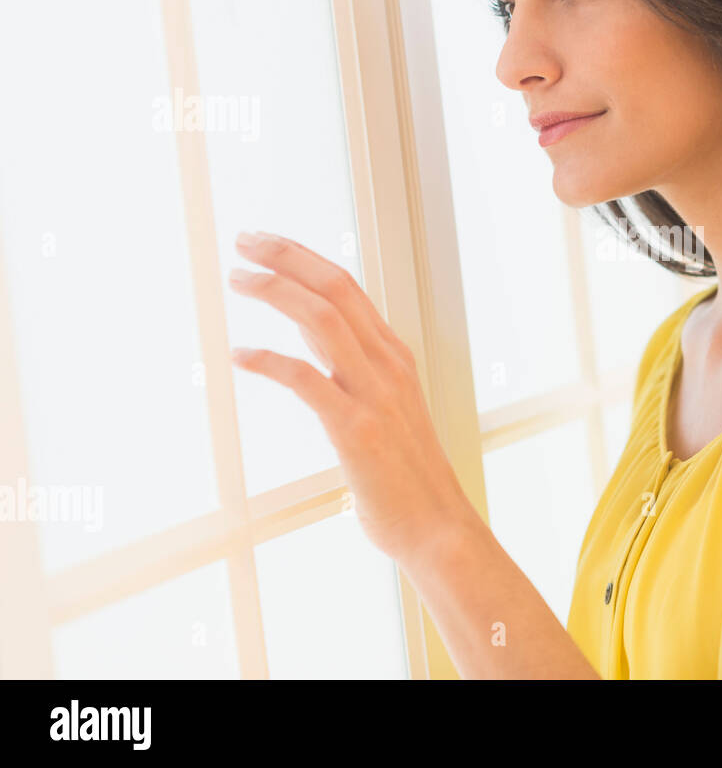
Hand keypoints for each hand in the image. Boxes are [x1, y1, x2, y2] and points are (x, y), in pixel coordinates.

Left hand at [227, 230, 466, 561]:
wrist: (438, 527)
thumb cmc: (407, 476)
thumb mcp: (385, 408)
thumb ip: (351, 370)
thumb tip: (311, 339)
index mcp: (394, 357)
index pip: (348, 287)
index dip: (303, 257)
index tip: (266, 243)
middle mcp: (388, 366)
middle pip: (335, 288)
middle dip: (286, 256)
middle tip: (243, 239)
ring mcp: (375, 395)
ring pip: (324, 319)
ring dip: (276, 291)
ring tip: (237, 279)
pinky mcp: (356, 429)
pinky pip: (307, 380)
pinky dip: (270, 360)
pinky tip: (240, 354)